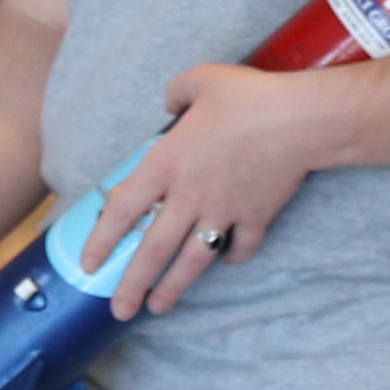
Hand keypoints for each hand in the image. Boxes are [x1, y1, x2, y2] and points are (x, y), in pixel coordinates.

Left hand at [90, 64, 348, 320]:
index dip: (102, 239)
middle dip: (132, 284)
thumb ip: (176, 92)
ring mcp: (224, 211)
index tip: (89, 263)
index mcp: (167, 163)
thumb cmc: (248, 97)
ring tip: (158, 308)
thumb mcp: (200, 80)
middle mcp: (190, 195)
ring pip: (192, 260)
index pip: (124, 210)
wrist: (300, 120)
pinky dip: (232, 256)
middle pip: (154, 249)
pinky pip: (240, 246)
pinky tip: (225, 260)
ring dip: (173, 287)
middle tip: (118, 310)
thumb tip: (169, 103)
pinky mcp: (256, 217)